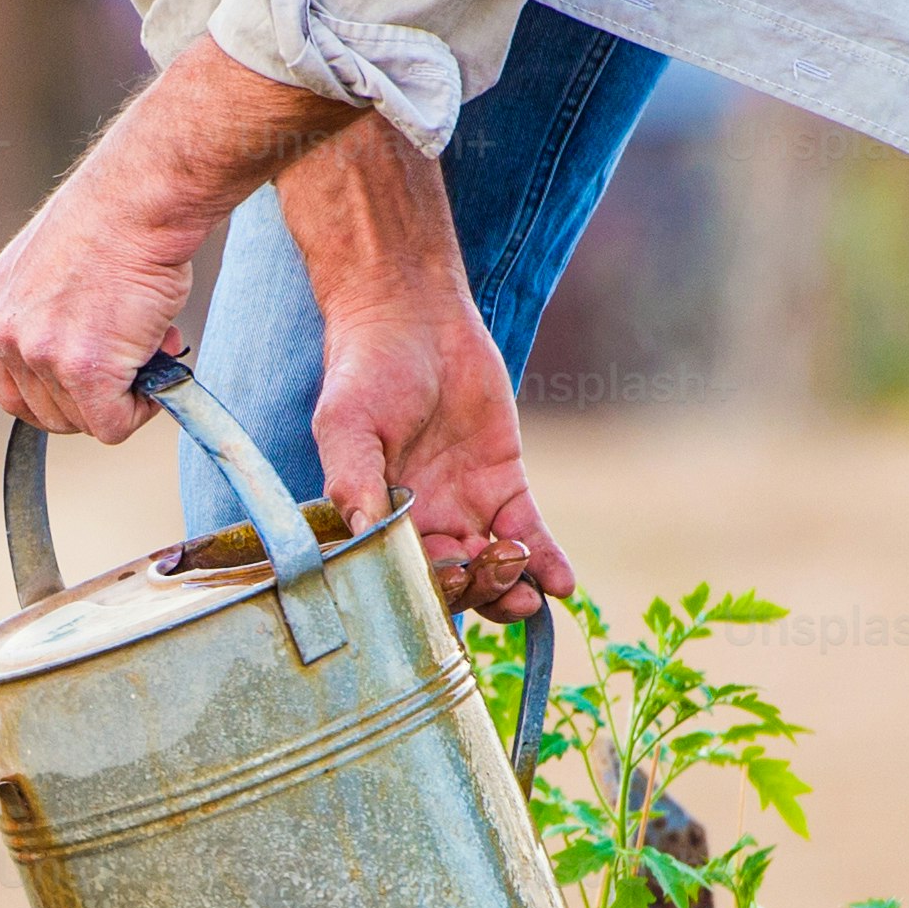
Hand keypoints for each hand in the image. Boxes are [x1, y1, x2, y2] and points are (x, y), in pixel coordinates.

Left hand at [0, 47, 350, 444]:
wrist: (140, 199)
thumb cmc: (114, 220)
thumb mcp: (54, 270)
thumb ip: (54, 319)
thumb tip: (93, 364)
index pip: (12, 388)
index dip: (57, 393)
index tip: (91, 381)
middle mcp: (3, 335)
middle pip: (44, 413)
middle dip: (92, 398)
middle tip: (132, 362)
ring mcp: (40, 355)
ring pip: (81, 421)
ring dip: (121, 396)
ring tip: (151, 345)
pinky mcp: (83, 371)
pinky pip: (112, 425)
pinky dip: (141, 409)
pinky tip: (159, 363)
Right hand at [282, 117, 570, 617]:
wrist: (411, 318)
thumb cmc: (364, 373)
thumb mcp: (346, 426)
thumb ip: (352, 482)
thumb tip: (364, 534)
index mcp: (379, 524)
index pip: (408, 579)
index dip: (432, 589)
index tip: (452, 572)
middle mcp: (423, 526)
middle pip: (457, 585)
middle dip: (479, 589)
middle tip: (494, 567)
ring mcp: (466, 509)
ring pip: (494, 568)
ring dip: (512, 584)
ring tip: (527, 579)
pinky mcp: (505, 485)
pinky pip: (530, 535)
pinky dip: (547, 562)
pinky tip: (562, 582)